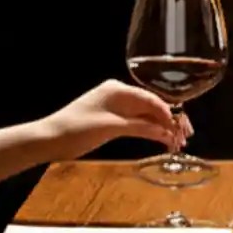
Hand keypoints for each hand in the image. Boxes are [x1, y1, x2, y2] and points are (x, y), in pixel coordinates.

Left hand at [40, 79, 190, 159]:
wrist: (49, 139)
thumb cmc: (77, 129)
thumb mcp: (111, 127)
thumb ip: (140, 127)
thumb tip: (166, 131)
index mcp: (118, 89)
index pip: (151, 99)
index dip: (168, 114)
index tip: (181, 129)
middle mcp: (119, 94)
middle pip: (151, 106)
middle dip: (168, 121)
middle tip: (184, 138)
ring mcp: (115, 106)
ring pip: (146, 115)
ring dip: (160, 128)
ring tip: (175, 142)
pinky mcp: (112, 118)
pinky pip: (136, 122)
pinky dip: (148, 130)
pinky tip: (160, 139)